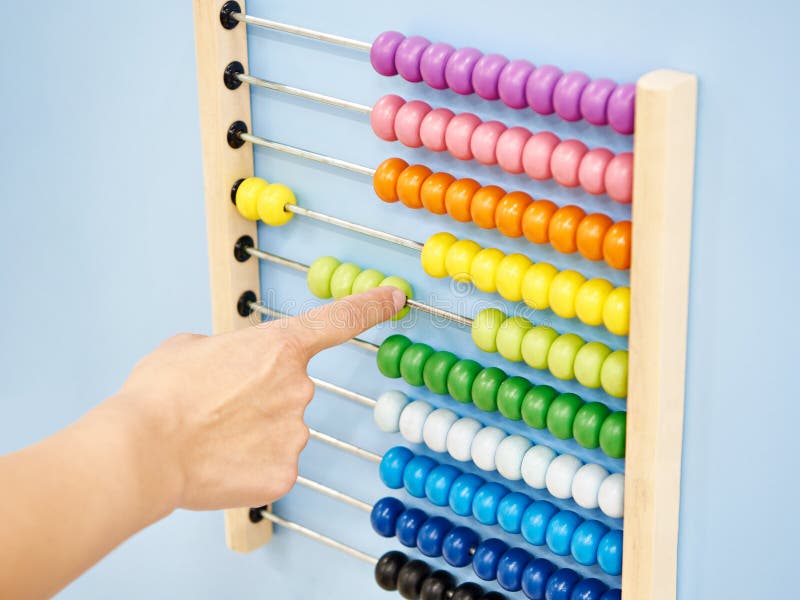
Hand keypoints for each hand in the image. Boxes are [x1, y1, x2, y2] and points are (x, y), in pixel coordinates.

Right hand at [109, 286, 404, 512]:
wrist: (143, 450)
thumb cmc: (161, 394)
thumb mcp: (191, 346)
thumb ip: (228, 349)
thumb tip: (230, 364)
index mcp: (279, 346)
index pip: (339, 320)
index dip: (371, 306)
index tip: (396, 298)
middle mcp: (298, 388)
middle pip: (290, 388)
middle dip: (260, 395)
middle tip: (217, 405)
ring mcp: (295, 433)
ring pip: (283, 428)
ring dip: (254, 430)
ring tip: (211, 435)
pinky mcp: (284, 472)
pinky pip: (274, 462)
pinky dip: (250, 463)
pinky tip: (221, 461)